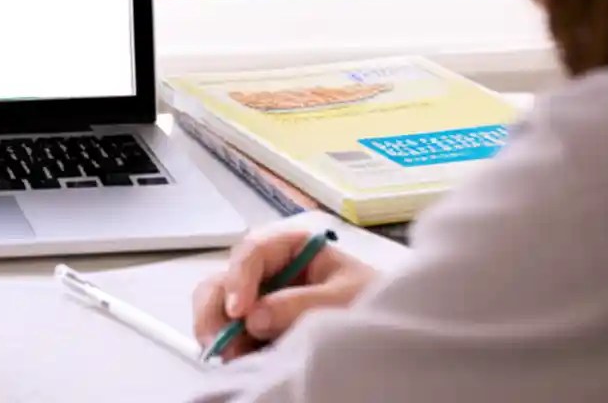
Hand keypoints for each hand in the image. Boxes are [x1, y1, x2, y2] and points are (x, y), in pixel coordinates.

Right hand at [192, 230, 377, 360]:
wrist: (391, 336)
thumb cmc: (375, 303)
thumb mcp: (344, 299)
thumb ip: (300, 304)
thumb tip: (255, 316)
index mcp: (294, 249)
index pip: (253, 251)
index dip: (239, 278)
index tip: (240, 310)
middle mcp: (271, 272)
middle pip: (224, 277)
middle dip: (216, 307)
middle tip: (219, 337)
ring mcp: (262, 301)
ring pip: (218, 305)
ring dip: (217, 328)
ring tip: (230, 355)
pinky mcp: (259, 329)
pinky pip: (229, 332)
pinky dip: (226, 344)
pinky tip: (237, 359)